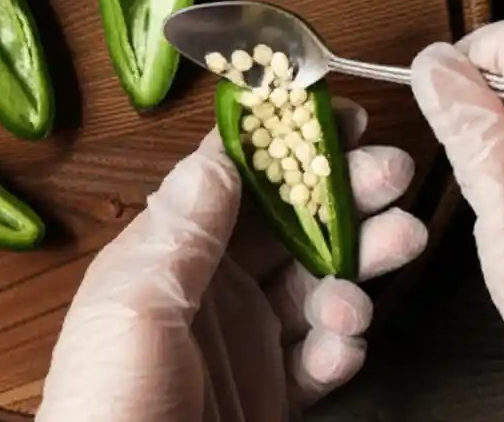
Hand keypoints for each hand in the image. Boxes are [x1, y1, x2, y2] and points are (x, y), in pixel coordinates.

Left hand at [36, 100, 426, 420]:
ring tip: (396, 251)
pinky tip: (345, 345)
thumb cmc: (108, 408)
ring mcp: (244, 342)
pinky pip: (321, 357)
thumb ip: (178, 234)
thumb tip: (216, 158)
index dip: (282, 141)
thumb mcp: (132, 310)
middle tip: (394, 174)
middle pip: (290, 225)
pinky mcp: (271, 394)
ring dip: (359, 266)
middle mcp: (209, 289)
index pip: (231, 179)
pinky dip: (342, 346)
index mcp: (168, 256)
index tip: (336, 112)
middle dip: (344, 196)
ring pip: (317, 284)